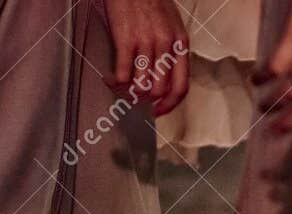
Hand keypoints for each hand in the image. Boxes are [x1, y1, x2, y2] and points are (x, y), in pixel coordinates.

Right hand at [100, 0, 190, 116]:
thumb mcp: (172, 24)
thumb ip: (172, 48)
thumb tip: (166, 74)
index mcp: (180, 44)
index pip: (181, 86)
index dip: (171, 104)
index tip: (160, 110)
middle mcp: (166, 46)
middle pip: (160, 90)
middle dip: (146, 100)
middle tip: (135, 97)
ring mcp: (146, 43)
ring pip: (141, 86)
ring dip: (129, 92)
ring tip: (121, 87)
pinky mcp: (126, 39)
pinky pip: (123, 73)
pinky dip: (115, 82)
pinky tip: (110, 79)